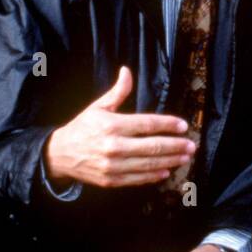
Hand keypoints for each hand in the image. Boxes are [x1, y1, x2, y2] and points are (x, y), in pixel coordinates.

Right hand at [43, 66, 193, 188]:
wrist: (60, 154)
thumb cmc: (82, 128)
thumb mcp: (98, 107)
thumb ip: (117, 92)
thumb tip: (127, 71)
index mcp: (112, 125)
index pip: (147, 124)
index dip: (168, 124)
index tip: (183, 126)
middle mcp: (114, 145)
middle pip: (153, 146)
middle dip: (175, 145)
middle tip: (191, 145)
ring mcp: (113, 165)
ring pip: (148, 164)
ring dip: (170, 161)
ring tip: (185, 157)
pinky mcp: (111, 180)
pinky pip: (138, 179)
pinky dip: (154, 176)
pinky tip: (166, 171)